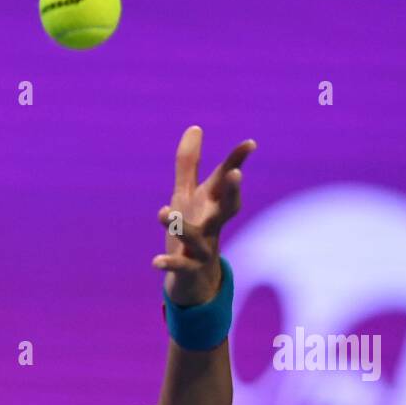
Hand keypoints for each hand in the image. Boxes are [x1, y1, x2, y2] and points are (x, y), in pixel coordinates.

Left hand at [154, 125, 256, 305]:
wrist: (193, 277)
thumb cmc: (193, 227)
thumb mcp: (187, 193)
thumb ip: (189, 162)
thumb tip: (195, 127)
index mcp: (211, 203)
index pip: (225, 179)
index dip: (237, 161)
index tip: (250, 144)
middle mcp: (212, 223)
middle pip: (226, 208)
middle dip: (231, 192)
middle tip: (235, 174)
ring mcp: (203, 247)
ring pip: (197, 236)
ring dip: (182, 226)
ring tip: (163, 212)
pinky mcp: (189, 267)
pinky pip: (181, 265)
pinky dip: (170, 263)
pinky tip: (155, 261)